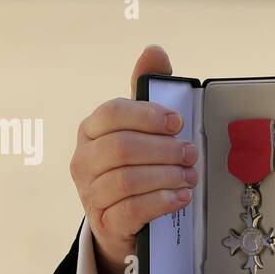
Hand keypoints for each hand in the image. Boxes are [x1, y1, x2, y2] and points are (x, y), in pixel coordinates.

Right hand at [69, 44, 197, 273]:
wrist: (124, 221)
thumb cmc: (136, 166)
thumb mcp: (142, 130)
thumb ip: (148, 93)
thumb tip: (154, 50)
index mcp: (91, 130)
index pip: (112, 113)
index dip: (147, 115)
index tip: (177, 122)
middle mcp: (84, 160)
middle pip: (122, 148)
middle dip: (164, 150)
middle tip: (190, 153)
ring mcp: (90, 193)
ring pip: (128, 180)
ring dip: (167, 176)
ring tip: (190, 176)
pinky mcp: (104, 222)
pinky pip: (132, 210)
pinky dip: (162, 202)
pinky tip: (181, 197)